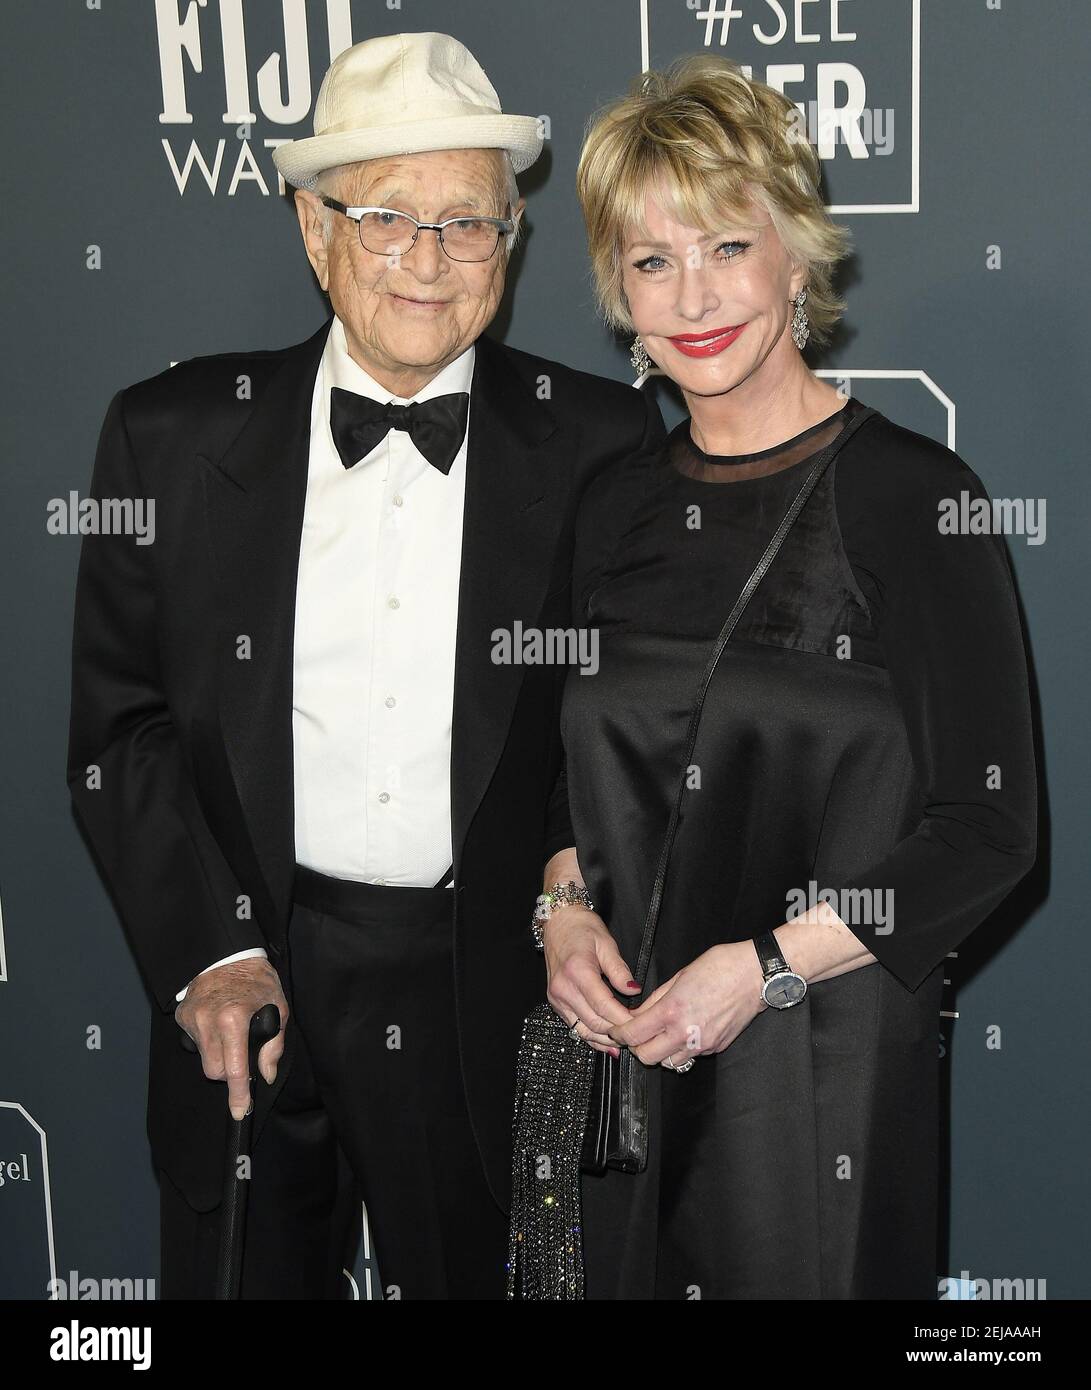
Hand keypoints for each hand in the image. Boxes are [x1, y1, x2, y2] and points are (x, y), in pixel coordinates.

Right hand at [174, 958, 287, 1118]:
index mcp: (234, 1019)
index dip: (239, 1094)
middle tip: (243, 1052)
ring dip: (219, 1056)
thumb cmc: (257, 980)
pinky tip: (216, 1023)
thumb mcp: (278, 1008)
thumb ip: (273, 1045)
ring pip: (204, 1060)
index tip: (240, 1111)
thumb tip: (266, 1074)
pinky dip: (207, 1040)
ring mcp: (192, 1019)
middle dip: (230, 1071)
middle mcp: (209, 1021)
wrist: (228, 955)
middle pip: (215, 1072)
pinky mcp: (182, 1017)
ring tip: (230, 1033)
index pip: (235, 1070)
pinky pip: (195, 1043)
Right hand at [544, 907, 640, 1055]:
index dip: (624, 1020)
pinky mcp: (555, 1002)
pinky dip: (591, 1036)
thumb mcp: (606, 943)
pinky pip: (574, 1026)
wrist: (558, 922)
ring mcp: (557, 997)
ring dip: (604, 1040)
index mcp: (578, 972)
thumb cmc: (581, 928)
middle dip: (617, 1033)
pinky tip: (606, 1042)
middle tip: (637, 1035)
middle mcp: (564, 988)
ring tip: (624, 1043)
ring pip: (583, 1030)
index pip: (605, 1007)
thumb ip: (620, 970)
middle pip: (594, 1023)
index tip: (640, 1023)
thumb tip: (634, 991)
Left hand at [607, 942, 766, 1067]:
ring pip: (669, 1063)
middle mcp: (686, 1032)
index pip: (634, 1035)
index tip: (615, 1030)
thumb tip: (637, 1014)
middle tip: (637, 1034)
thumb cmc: (720, 967)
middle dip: (637, 1047)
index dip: (619, 1034)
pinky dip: (682, 1049)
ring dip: (660, 1052)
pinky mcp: (716, 1047)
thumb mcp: (679, 976)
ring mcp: (703, 1044)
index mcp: (672, 1011)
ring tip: (662, 1034)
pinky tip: (685, 1032)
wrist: (755, 975)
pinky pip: (691, 1056)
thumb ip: (655, 999)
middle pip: (647, 1057)